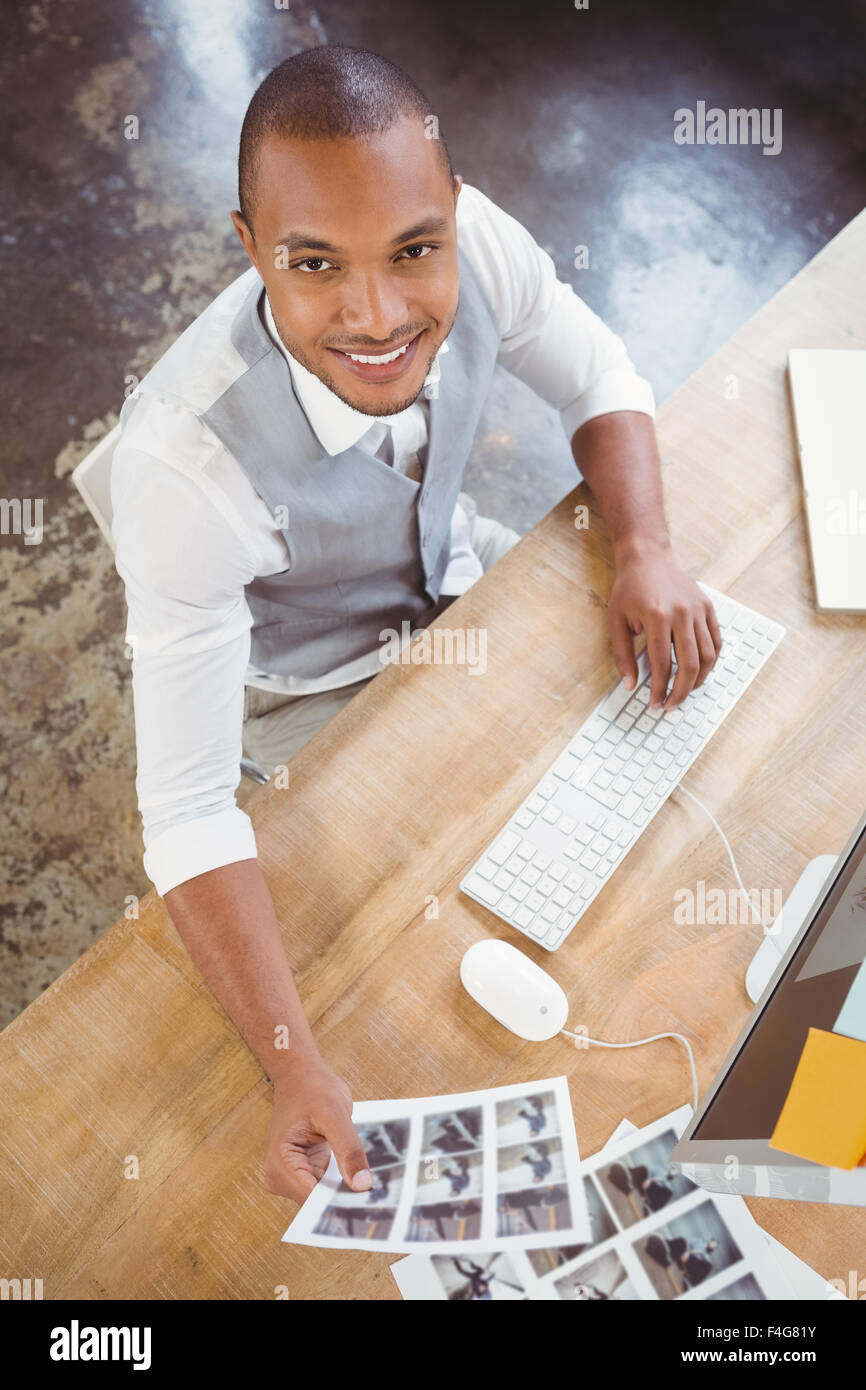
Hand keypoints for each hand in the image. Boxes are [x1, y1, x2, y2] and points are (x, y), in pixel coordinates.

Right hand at [263, 1057, 370, 1203]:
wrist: (301, 1076)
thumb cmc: (312, 1088)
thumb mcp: (335, 1113)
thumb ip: (348, 1149)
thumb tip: (362, 1185)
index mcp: (280, 1163)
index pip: (312, 1200)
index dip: (340, 1204)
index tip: (370, 1208)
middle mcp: (280, 1175)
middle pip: (317, 1204)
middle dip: (345, 1200)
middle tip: (381, 1202)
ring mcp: (292, 1176)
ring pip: (324, 1198)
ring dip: (347, 1192)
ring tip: (375, 1188)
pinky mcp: (305, 1172)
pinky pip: (327, 1187)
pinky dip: (344, 1182)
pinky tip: (363, 1177)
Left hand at [608, 539, 721, 709]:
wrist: (648, 558)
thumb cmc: (629, 590)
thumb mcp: (617, 622)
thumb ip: (623, 656)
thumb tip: (630, 686)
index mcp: (657, 617)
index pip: (663, 664)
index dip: (659, 688)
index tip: (655, 702)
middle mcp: (681, 613)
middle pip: (690, 664)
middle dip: (681, 691)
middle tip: (671, 705)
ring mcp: (698, 610)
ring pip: (708, 655)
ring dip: (699, 680)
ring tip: (686, 692)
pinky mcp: (708, 607)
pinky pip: (716, 640)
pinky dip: (711, 661)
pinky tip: (700, 672)